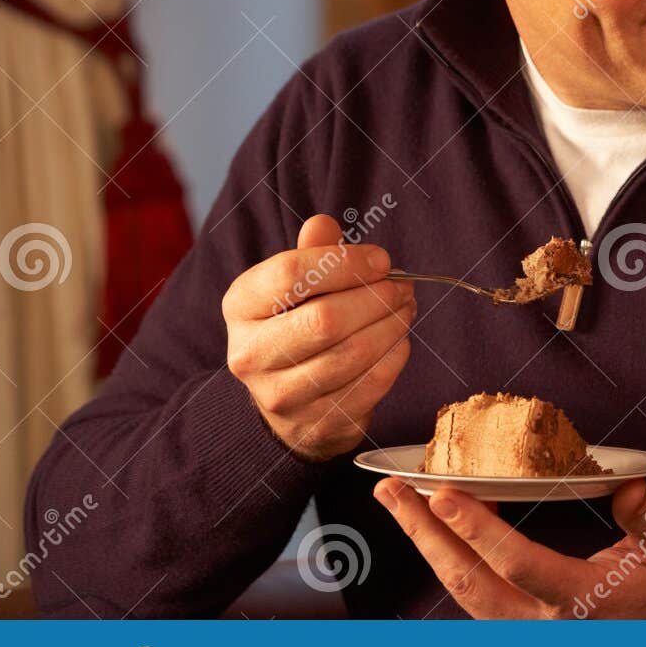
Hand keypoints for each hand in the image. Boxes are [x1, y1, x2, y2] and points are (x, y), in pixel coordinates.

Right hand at [223, 214, 413, 460]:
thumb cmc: (296, 324)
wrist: (287, 400)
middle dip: (376, 298)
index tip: (381, 260)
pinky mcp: (315, 422)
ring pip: (352, 354)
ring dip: (392, 325)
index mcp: (240, 306)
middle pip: (325, 319)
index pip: (290, 274)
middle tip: (402, 285)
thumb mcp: (295, 286)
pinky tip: (399, 339)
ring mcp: (280, 395)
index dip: (345, 262)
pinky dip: (394, 356)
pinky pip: (370, 384)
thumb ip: (311, 253)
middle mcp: (250, 354)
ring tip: (406, 306)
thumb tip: (324, 224)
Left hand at [374, 477, 645, 618]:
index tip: (446, 496)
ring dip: (425, 541)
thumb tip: (628, 486)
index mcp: (576, 599)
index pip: (519, 564)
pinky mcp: (511, 625)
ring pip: (459, 588)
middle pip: (467, 580)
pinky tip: (435, 521)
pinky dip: (447, 552)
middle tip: (393, 490)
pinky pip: (469, 589)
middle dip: (424, 533)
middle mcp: (537, 621)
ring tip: (399, 499)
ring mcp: (519, 628)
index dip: (480, 529)